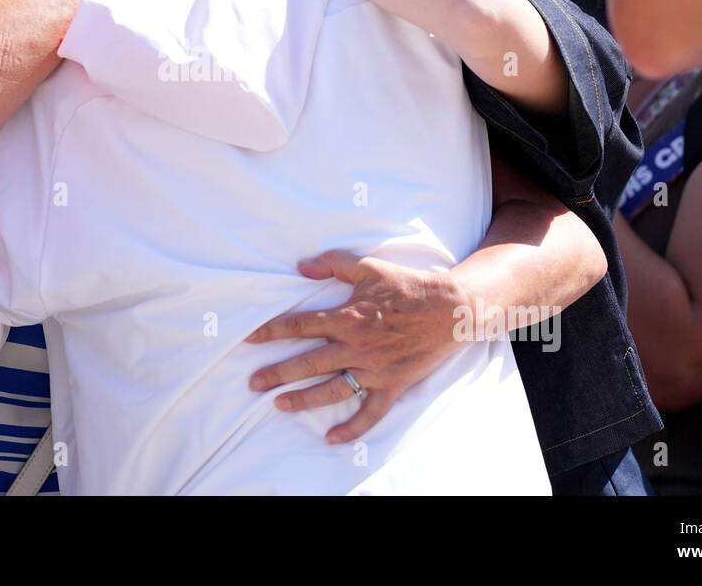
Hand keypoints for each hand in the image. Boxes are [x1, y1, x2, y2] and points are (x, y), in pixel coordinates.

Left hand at [244, 251, 469, 442]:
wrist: (451, 309)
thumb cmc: (409, 285)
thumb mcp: (369, 267)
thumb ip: (333, 264)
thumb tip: (301, 267)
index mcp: (349, 317)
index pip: (301, 325)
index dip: (273, 331)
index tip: (250, 339)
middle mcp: (358, 346)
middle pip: (309, 363)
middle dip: (278, 373)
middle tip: (254, 383)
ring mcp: (375, 369)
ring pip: (333, 389)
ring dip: (305, 399)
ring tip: (280, 405)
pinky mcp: (393, 384)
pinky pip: (371, 412)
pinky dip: (353, 427)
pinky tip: (333, 438)